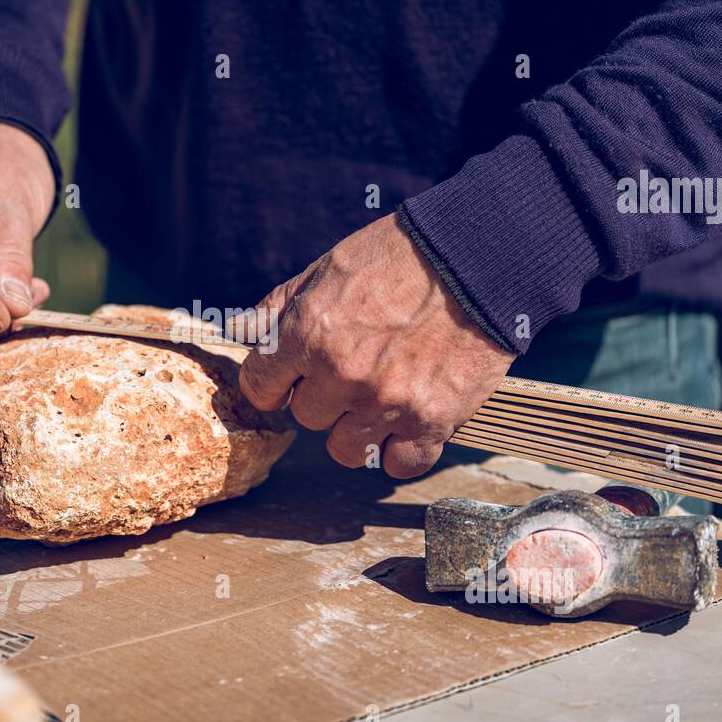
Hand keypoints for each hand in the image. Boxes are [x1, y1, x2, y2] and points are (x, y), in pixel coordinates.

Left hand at [237, 213, 513, 477]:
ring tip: (377, 398)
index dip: (274, 382)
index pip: (261, 387)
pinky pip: (398, 465)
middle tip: (353, 369)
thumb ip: (279, 307)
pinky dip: (400, 450)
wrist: (480, 257)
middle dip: (323, 395)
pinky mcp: (431, 422)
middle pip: (307, 416)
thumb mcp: (327, 267)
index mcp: (309, 333)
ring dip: (356, 428)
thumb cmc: (400, 256)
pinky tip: (406, 424)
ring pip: (345, 449)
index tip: (289, 378)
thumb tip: (240, 332)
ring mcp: (387, 403)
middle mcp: (343, 374)